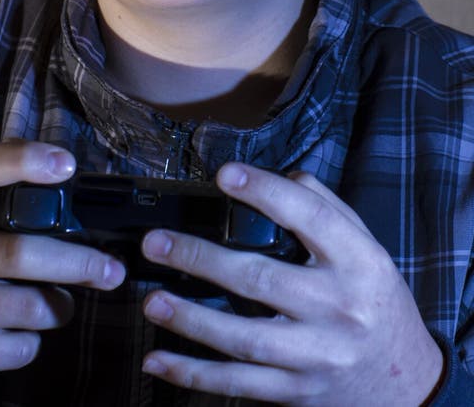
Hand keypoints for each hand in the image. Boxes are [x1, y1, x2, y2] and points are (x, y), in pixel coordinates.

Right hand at [0, 140, 125, 387]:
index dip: (23, 161)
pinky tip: (17, 326)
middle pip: (24, 254)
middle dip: (81, 264)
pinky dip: (33, 338)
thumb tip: (61, 169)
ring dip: (59, 305)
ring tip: (54, 298)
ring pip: (34, 307)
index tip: (65, 164)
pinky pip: (22, 346)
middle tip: (111, 270)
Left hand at [141, 164, 443, 404]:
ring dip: (190, 320)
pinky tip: (158, 360)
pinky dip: (193, 374)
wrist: (407, 385)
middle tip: (157, 243)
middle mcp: (337, 308)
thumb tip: (282, 175)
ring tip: (151, 299)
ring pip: (243, 339)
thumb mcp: (369, 248)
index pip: (311, 218)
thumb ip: (329, 208)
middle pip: (261, 280)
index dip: (266, 192)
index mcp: (358, 262)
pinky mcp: (296, 392)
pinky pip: (237, 384)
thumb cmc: (377, 302)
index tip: (224, 175)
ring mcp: (315, 356)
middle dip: (201, 259)